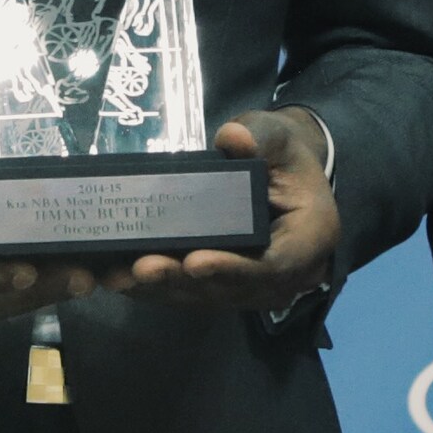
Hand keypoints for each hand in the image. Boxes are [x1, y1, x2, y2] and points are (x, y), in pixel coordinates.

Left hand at [95, 111, 341, 317]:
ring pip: (210, 296)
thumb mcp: (276, 135)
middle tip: (141, 268)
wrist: (284, 172)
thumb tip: (232, 138)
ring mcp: (259, 285)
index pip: (274, 265)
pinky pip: (197, 293)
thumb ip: (258, 137)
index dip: (233, 268)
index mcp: (311, 237)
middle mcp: (289, 273)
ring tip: (121, 275)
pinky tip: (123, 278)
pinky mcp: (232, 287)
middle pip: (234, 289)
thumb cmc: (282, 153)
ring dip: (164, 289)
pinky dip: (160, 288)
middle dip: (185, 281)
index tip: (194, 261)